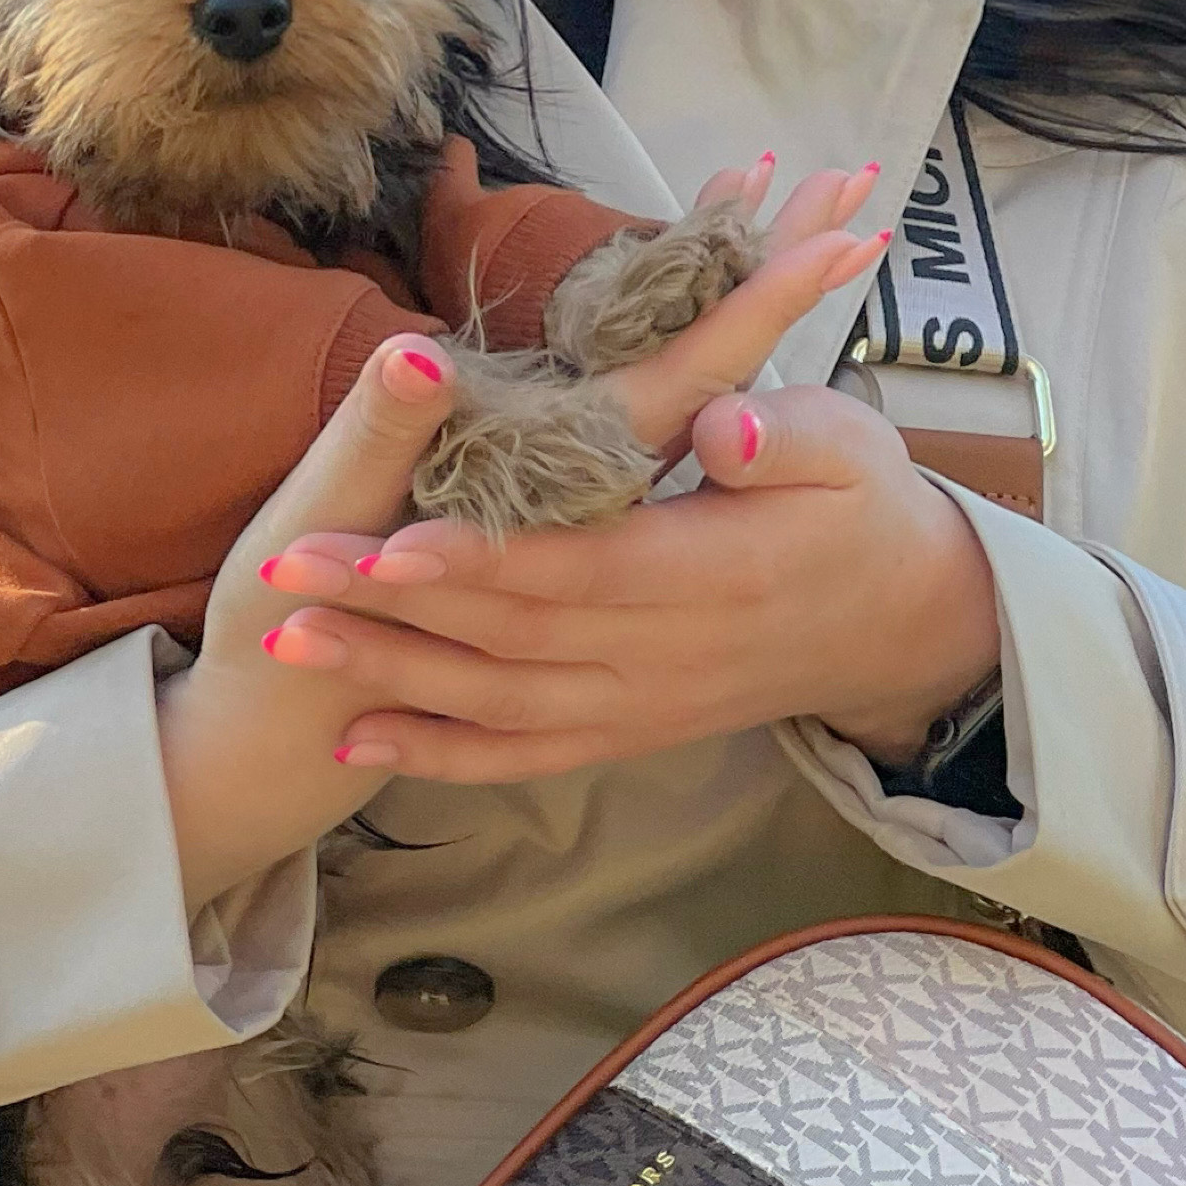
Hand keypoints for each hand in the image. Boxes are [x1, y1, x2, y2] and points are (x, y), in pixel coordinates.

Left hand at [154, 161, 887, 902]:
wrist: (902, 623)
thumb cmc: (863, 506)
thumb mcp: (853, 446)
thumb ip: (787, 435)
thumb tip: (719, 429)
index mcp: (715, 572)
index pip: (580, 569)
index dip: (482, 560)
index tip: (390, 537)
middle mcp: (668, 656)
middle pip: (510, 637)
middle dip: (389, 609)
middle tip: (284, 572)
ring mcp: (643, 705)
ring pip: (498, 703)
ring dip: (387, 677)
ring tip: (284, 644)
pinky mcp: (628, 731)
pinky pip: (523, 756)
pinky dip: (437, 753)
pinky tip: (357, 736)